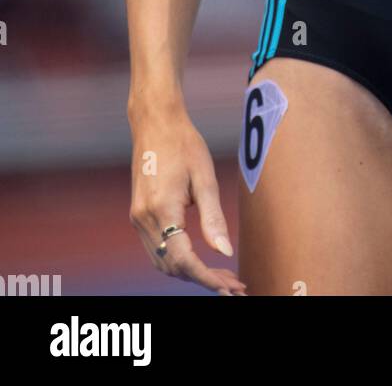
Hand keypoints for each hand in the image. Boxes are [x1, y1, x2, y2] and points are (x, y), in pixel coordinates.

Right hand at [129, 109, 246, 294]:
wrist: (155, 123)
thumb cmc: (184, 144)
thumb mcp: (205, 177)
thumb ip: (214, 218)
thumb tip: (224, 253)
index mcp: (161, 209)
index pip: (184, 260)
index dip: (207, 278)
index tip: (230, 288)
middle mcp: (144, 218)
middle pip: (172, 267)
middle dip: (203, 280)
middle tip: (234, 284)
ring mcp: (138, 218)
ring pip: (163, 262)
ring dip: (191, 273)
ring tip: (222, 276)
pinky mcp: (139, 215)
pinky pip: (157, 249)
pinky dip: (178, 260)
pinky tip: (200, 259)